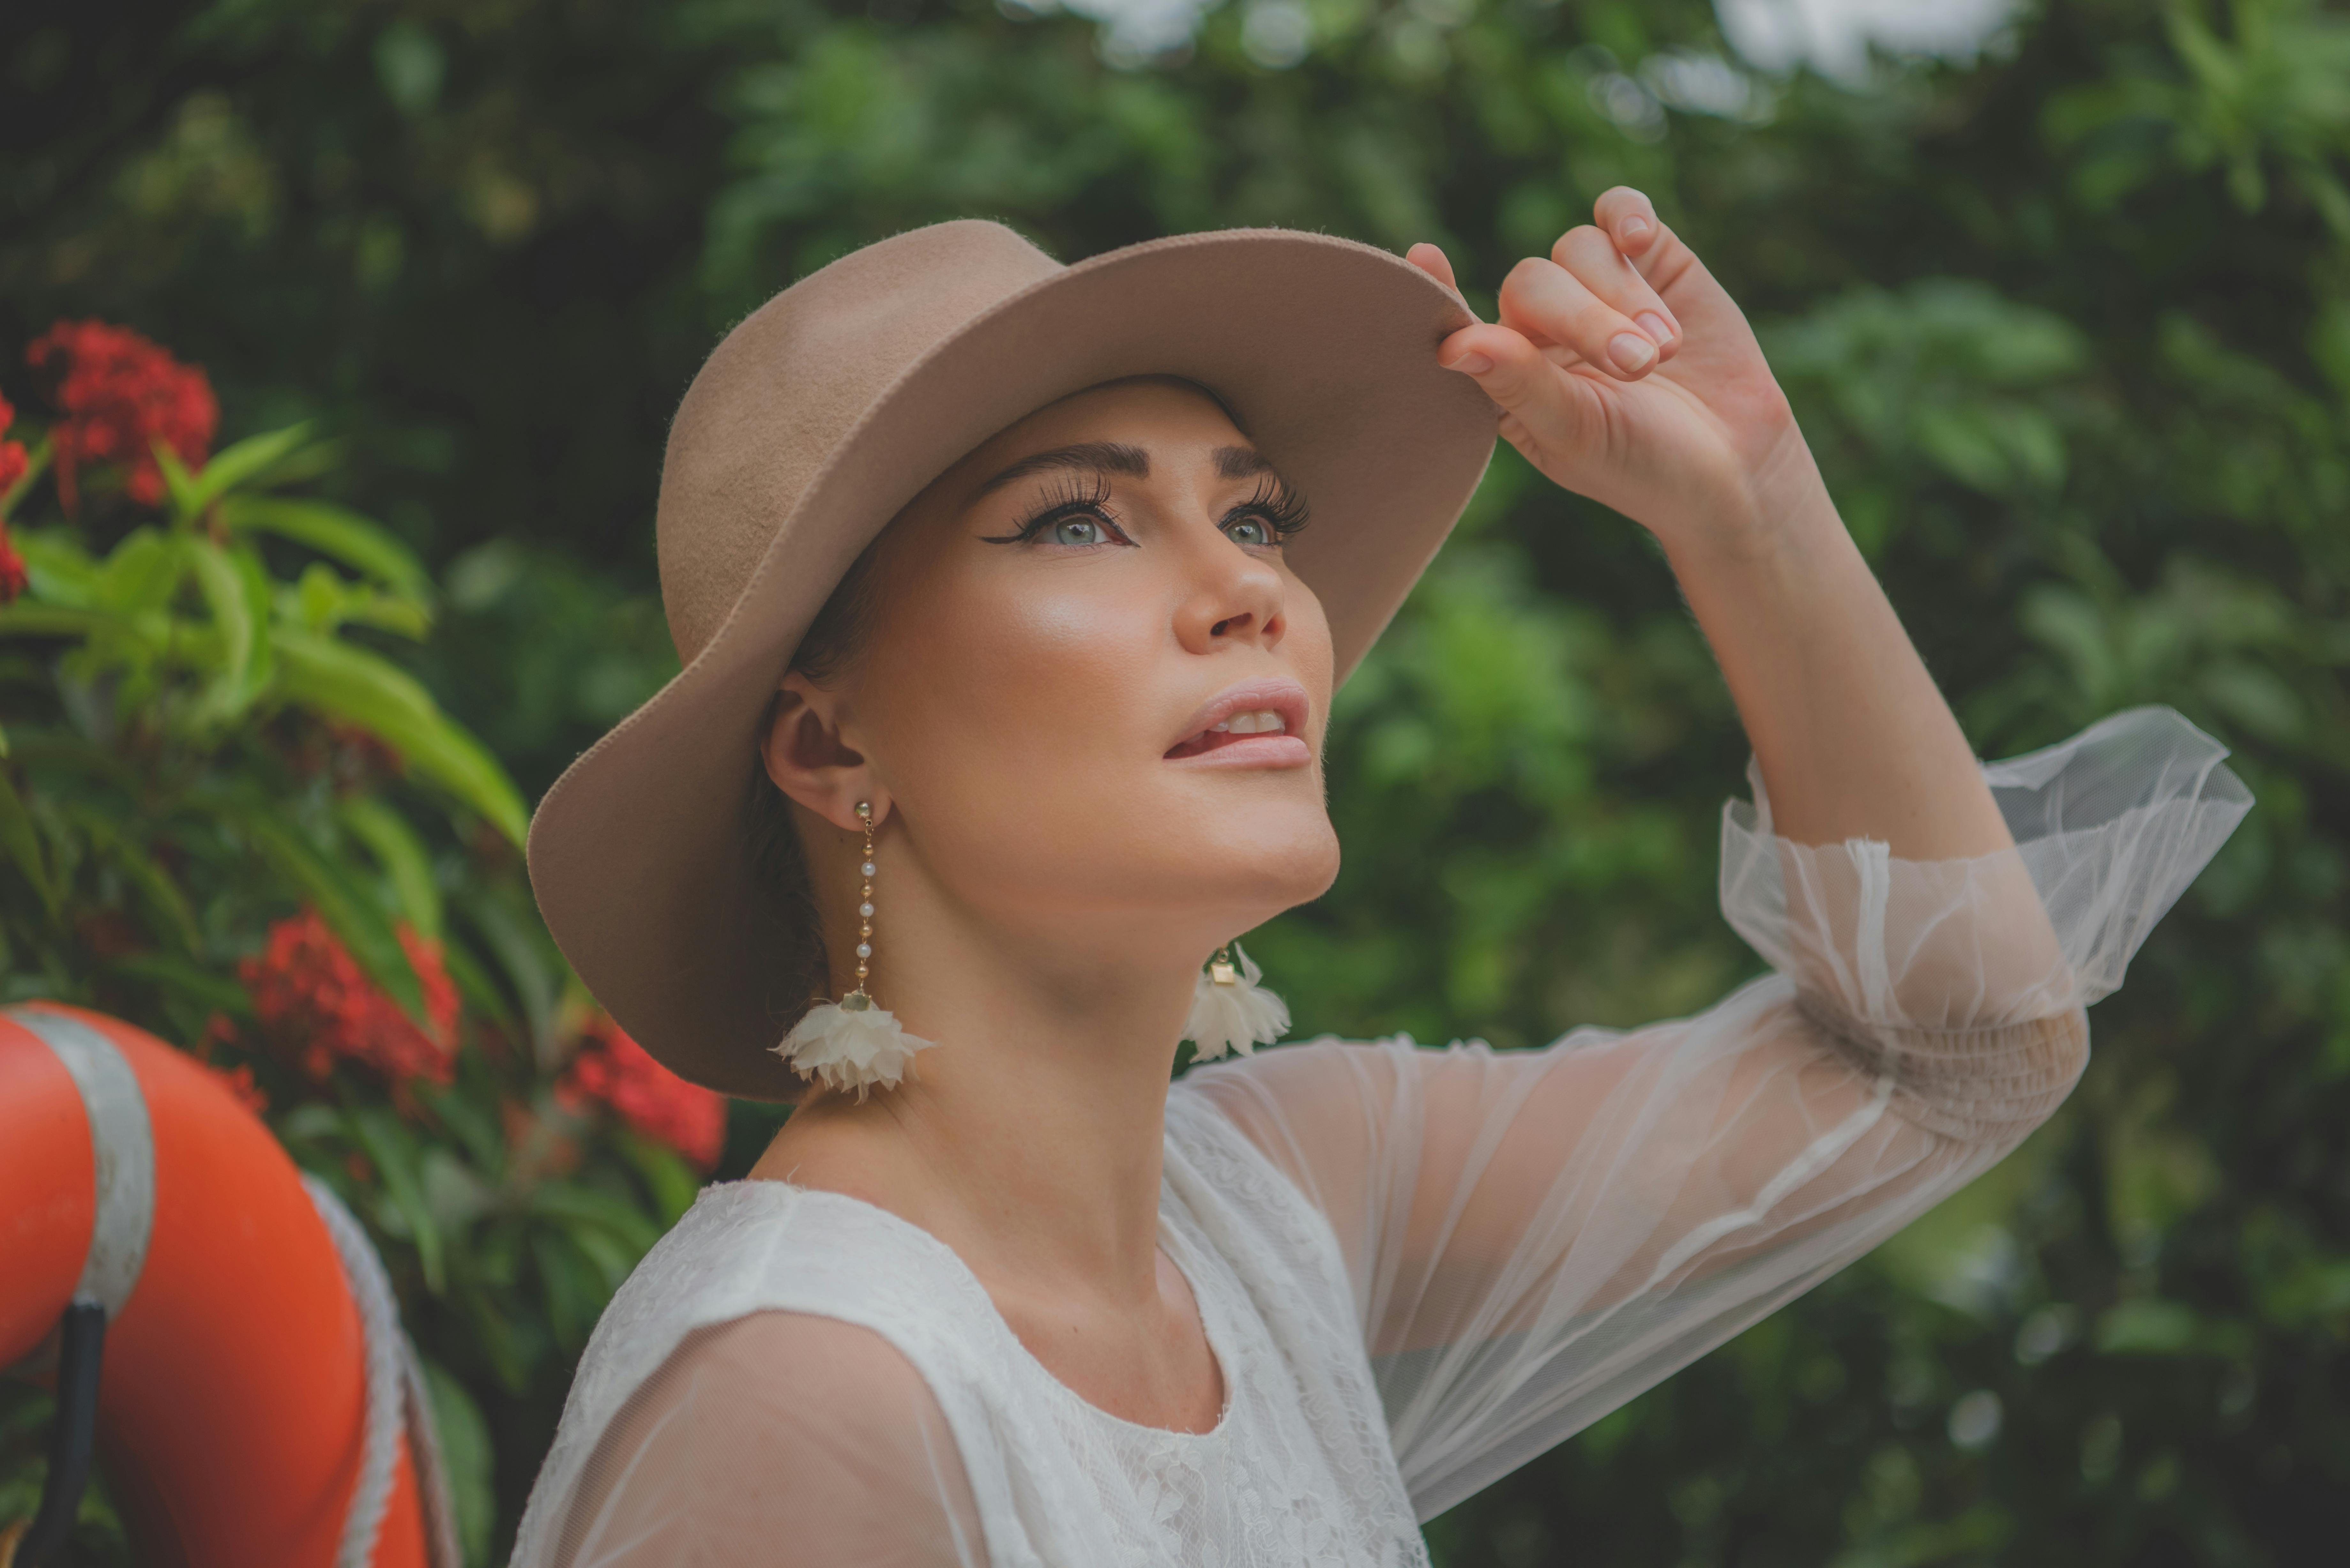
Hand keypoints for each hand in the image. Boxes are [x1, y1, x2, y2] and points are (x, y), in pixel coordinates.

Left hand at [1409, 188, 1825, 551]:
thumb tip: (1452, 345)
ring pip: (1578, 248)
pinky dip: (1627, 216)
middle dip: (1587, 319)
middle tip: (1636, 368)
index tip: (1424, 257)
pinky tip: (1639, 238)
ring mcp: (1596, 287)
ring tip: (1662, 354)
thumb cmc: (1644, 465)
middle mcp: (1542, 326)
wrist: (1736, 467)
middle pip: (1533, 281)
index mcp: (1509, 374)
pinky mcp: (1651, 260)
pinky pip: (1617, 211)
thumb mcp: (1576, 433)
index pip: (1459, 321)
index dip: (1440, 292)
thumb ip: (1517, 385)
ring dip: (1624, 297)